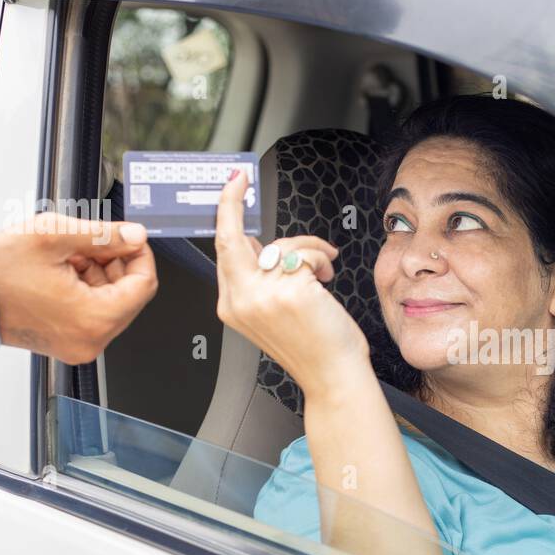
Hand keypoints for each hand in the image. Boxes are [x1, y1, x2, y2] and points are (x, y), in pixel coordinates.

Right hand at [0, 213, 157, 363]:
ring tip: (69, 256)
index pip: (144, 285)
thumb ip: (104, 235)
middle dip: (116, 264)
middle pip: (130, 296)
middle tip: (91, 243)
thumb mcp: (55, 236)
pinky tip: (64, 271)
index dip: (140, 255)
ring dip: (99, 274)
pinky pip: (93, 314)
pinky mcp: (67, 343)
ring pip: (112, 303)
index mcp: (94, 318)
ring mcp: (79, 346)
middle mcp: (90, 340)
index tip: (130, 237)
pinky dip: (86, 289)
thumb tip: (136, 236)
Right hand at [214, 169, 370, 394]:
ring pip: (280, 244)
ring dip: (308, 250)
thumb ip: (257, 279)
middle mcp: (242, 300)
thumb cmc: (313, 346)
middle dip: (232, 202)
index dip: (224, 215)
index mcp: (233, 306)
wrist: (334, 375)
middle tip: (241, 179)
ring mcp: (263, 295)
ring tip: (321, 270)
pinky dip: (320, 257)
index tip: (229, 190)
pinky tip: (326, 276)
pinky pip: (303, 252)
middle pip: (231, 237)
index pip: (221, 251)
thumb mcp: (270, 313)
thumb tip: (254, 244)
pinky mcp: (289, 290)